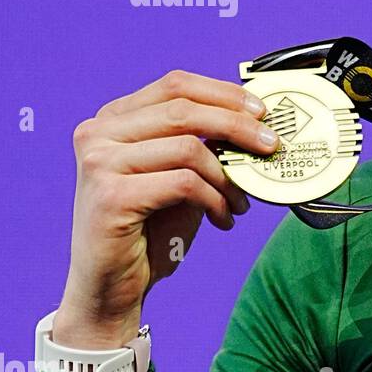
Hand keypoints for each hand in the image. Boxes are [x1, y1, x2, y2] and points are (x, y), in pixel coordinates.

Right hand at [54, 70, 279, 348]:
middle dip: (239, 127)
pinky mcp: (111, 196)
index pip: (175, 85)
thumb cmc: (149, 229)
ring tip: (241, 202)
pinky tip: (223, 219)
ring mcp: (100, 163)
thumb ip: (202, 146)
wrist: (111, 286)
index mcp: (113, 119)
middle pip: (185, 110)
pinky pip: (184, 184)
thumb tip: (257, 124)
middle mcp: (98, 133)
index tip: (261, 112)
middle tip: (272, 147)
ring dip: (228, 176)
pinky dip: (215, 200)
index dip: (224, 94)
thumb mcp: (180, 176)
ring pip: (188, 148)